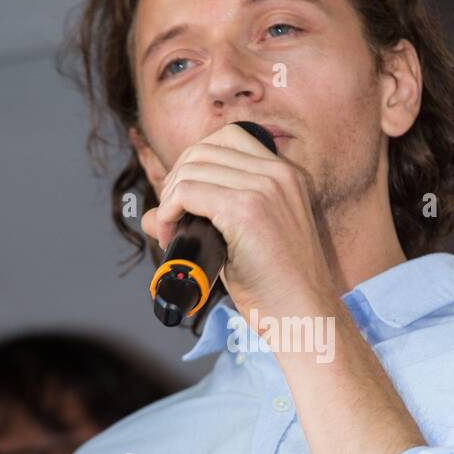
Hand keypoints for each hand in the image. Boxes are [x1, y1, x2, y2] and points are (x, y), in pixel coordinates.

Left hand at [140, 123, 334, 321]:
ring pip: (191, 169)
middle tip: (172, 218)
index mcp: (287, 175)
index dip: (196, 164)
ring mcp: (264, 188)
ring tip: (171, 232)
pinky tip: (170, 236)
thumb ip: (208, 216)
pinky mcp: (246, 210)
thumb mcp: (247, 240)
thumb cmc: (279, 287)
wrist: (304, 315)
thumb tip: (149, 215)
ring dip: (169, 200)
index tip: (187, 199)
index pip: (229, 138)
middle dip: (176, 180)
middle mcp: (279, 174)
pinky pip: (186, 193)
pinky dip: (168, 213)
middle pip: (204, 148)